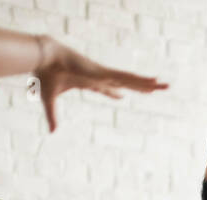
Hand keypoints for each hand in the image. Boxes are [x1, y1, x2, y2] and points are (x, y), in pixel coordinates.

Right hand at [30, 38, 166, 132]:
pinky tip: (154, 81)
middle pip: (124, 83)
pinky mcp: (104, 72)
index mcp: (87, 81)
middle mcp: (99, 77)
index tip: (121, 95)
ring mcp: (104, 74)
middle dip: (139, 87)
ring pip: (131, 80)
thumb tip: (52, 133)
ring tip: (164, 86)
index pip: (104, 88)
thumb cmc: (45, 76)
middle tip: (153, 90)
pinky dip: (141, 79)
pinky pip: (127, 77)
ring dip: (147, 84)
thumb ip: (52, 116)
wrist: (43, 59)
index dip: (113, 92)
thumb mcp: (48, 99)